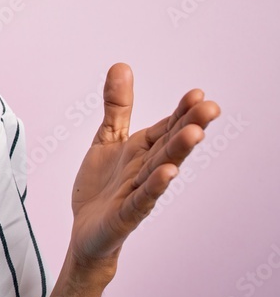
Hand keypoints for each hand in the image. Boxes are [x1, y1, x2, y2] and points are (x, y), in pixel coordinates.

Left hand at [67, 62, 219, 270]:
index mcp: (143, 150)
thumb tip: (122, 66)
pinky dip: (154, 186)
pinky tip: (167, 173)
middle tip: (210, 107)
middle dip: (188, 126)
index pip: (166, 128)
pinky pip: (142, 199)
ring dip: (177, 152)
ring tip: (194, 133)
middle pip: (169, 145)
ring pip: (160, 169)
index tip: (198, 94)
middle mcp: (145, 169)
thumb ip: (117, 106)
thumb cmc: (102, 186)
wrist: (86, 230)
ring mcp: (137, 191)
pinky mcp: (126, 213)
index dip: (181, 112)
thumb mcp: (107, 138)